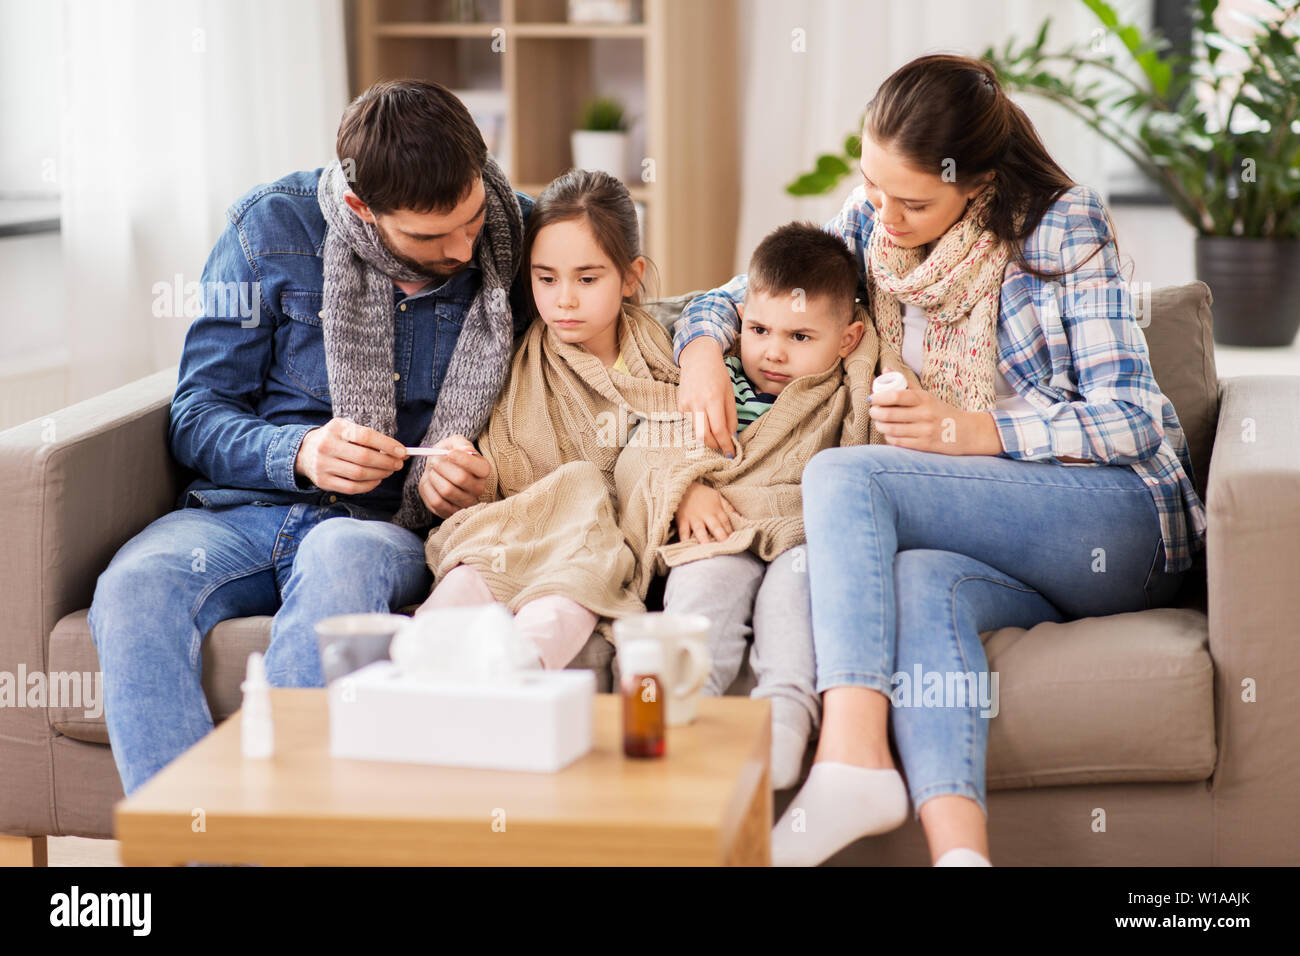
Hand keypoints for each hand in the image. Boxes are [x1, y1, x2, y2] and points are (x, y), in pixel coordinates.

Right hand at [295, 417, 406, 493]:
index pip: (365, 436)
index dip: (387, 445)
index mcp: (336, 428)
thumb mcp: (346, 429)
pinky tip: (376, 479)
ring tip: (389, 471)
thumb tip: (398, 451)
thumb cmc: (335, 439)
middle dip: (387, 462)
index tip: (402, 451)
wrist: (303, 452)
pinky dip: (369, 485)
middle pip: (364, 457)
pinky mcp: (323, 482)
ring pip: (359, 474)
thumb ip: (368, 437)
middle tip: (398, 464)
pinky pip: (351, 487)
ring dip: (380, 474)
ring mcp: (323, 465)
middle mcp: (327, 446)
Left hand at [417, 434, 489, 518]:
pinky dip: (429, 490)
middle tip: (435, 461)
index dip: (462, 459)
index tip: (449, 453)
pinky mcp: (451, 511)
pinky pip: (437, 502)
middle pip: (461, 478)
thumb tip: (466, 450)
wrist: (438, 469)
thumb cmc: (449, 454)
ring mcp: (466, 502)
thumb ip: (461, 444)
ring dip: (434, 477)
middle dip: (442, 466)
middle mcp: (479, 488)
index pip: (480, 469)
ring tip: (433, 471)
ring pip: (447, 491)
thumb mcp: (455, 442)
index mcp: (483, 470)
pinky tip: (430, 483)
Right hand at [674, 481, 741, 544]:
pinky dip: (684, 537)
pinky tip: (686, 545)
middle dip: (720, 536)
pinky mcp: (682, 519)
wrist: (683, 485)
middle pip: (715, 526)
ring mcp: (693, 517)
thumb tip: (740, 517)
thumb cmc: (702, 493)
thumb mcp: (717, 496)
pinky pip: (683, 530)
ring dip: (703, 538)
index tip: (735, 542)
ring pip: (699, 529)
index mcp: (716, 509)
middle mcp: (706, 514)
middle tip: (725, 546)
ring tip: (707, 547)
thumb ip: (728, 507)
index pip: (726, 522)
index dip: (730, 532)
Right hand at [677, 337, 736, 457]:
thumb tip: (731, 437)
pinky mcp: (679, 406)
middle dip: (715, 446)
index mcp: (713, 399)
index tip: (731, 453)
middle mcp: (697, 403)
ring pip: (695, 433)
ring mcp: (686, 405)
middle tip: (723, 448)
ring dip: (707, 440)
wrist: (698, 359)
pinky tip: (705, 425)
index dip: (726, 444)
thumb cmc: (718, 375)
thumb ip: (731, 417)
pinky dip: (699, 430)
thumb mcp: (729, 394)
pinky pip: (689, 425)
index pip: (719, 430)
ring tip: (716, 438)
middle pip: (704, 436)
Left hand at [867, 381, 1002, 455]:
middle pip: (890, 413)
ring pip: (892, 429)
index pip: (896, 395)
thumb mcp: (927, 396)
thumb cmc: (942, 411)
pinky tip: (889, 434)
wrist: (967, 432)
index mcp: (924, 399)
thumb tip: (885, 370)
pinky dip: (889, 438)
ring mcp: (925, 431)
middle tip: (872, 411)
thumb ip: (906, 384)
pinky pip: (899, 442)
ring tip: (878, 423)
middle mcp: (925, 414)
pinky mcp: (925, 445)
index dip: (879, 397)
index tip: (872, 398)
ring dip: (880, 426)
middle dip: (876, 413)